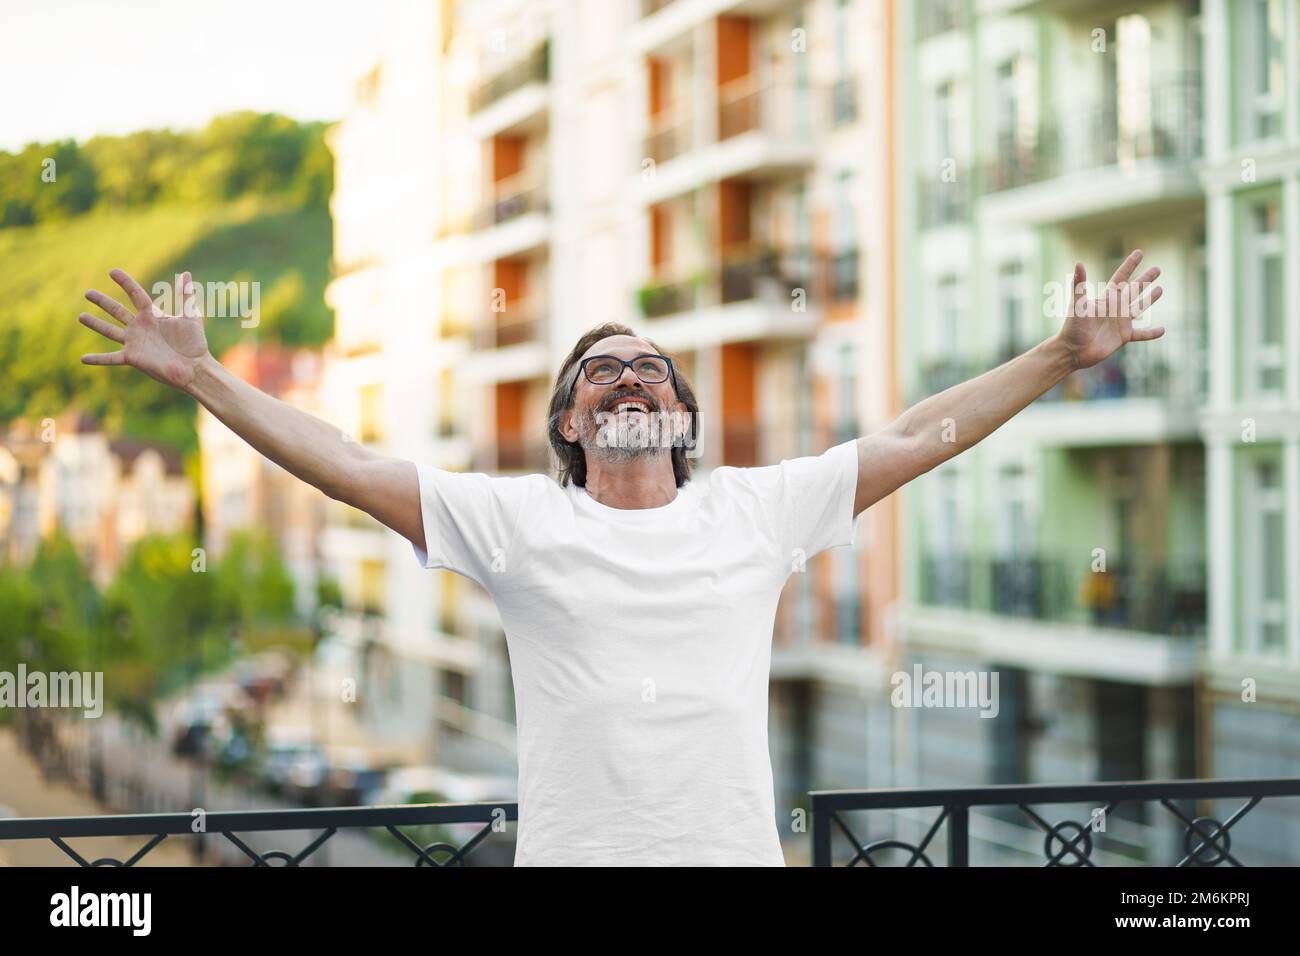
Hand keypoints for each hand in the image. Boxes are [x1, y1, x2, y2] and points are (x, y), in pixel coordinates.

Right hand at [79, 268, 210, 390]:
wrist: (195, 368)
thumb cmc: (194, 343)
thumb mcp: (190, 316)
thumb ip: (186, 296)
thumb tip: (186, 274)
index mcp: (152, 316)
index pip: (136, 295)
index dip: (125, 283)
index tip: (112, 271)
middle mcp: (140, 328)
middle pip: (117, 311)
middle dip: (102, 302)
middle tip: (87, 293)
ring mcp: (135, 343)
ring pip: (110, 331)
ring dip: (95, 324)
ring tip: (80, 316)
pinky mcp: (133, 358)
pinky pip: (111, 358)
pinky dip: (97, 359)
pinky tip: (82, 359)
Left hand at [1055, 249, 1163, 370]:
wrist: (1072, 351)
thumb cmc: (1072, 327)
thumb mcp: (1078, 304)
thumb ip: (1079, 284)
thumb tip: (1079, 263)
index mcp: (1106, 298)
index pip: (1121, 277)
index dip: (1130, 265)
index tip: (1139, 252)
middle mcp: (1115, 308)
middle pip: (1134, 289)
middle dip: (1145, 279)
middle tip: (1158, 268)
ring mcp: (1121, 322)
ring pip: (1140, 307)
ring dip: (1150, 299)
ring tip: (1161, 289)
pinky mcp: (1124, 336)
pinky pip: (1141, 334)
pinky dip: (1151, 333)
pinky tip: (1163, 330)